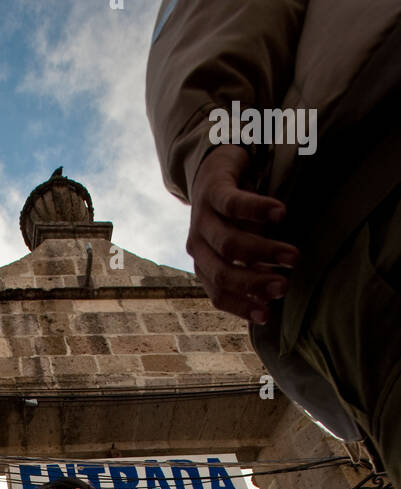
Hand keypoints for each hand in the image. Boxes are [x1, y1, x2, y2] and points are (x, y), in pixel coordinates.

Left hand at [187, 146, 298, 324]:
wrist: (214, 169)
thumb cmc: (234, 218)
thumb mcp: (241, 249)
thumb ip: (252, 270)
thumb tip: (273, 298)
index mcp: (203, 265)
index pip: (219, 294)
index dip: (242, 306)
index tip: (268, 316)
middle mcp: (197, 246)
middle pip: (223, 273)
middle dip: (255, 283)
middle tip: (285, 287)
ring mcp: (202, 218)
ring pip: (230, 243)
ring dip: (264, 252)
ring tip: (293, 256)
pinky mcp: (213, 190)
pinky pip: (234, 204)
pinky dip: (258, 210)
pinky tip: (281, 214)